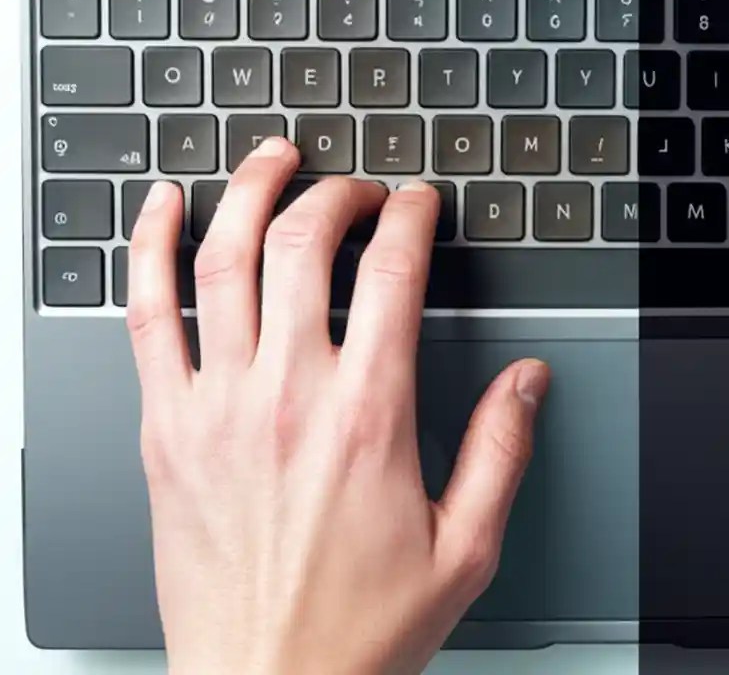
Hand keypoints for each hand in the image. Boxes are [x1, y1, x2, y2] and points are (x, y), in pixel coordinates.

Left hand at [126, 138, 549, 674]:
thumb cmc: (359, 629)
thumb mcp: (466, 549)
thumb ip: (502, 451)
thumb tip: (526, 381)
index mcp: (369, 417)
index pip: (391, 273)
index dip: (410, 218)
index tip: (419, 204)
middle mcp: (289, 396)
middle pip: (304, 245)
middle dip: (338, 194)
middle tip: (359, 188)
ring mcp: (217, 406)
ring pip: (223, 260)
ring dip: (249, 192)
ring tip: (273, 158)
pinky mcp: (166, 429)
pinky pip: (145, 315)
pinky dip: (150, 249)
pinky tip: (161, 210)